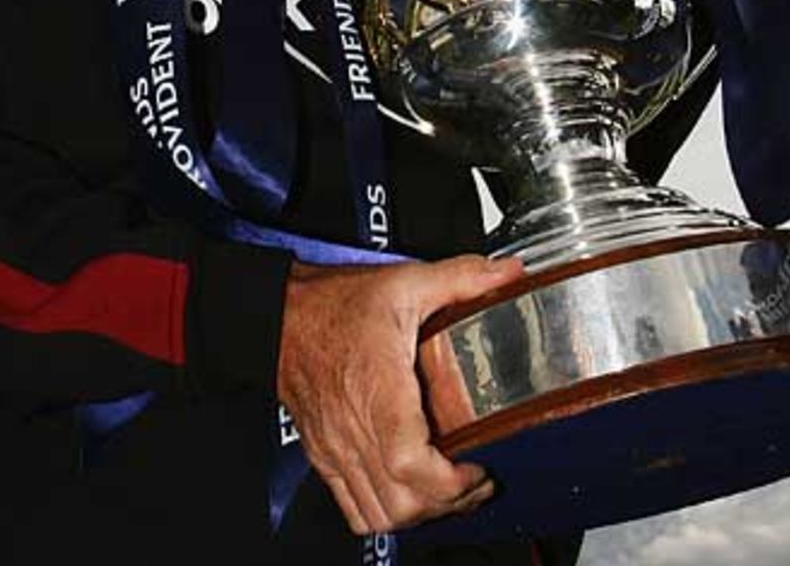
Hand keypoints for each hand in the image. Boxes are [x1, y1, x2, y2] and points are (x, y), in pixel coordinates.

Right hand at [276, 254, 520, 534]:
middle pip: (401, 504)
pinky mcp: (325, 455)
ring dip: (418, 512)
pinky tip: (405, 489)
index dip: (451, 481)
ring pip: (379, 514)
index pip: (411, 463)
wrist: (281, 313)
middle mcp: (354, 429)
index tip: (477, 465)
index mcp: (379, 389)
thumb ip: (462, 278)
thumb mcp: (406, 282)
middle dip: (446, 503)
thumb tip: (507, 274)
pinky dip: (385, 512)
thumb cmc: (334, 304)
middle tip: (472, 478)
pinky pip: (353, 509)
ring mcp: (337, 448)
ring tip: (444, 488)